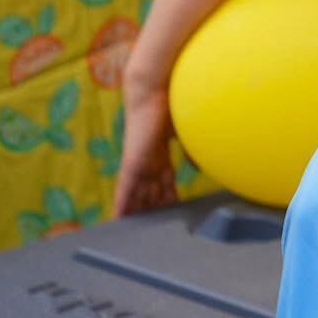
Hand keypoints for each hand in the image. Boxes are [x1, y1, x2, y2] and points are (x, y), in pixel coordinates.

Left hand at [114, 76, 179, 215]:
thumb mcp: (188, 132)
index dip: (165, 195)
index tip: (168, 208)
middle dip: (151, 207)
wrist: (156, 89)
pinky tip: (121, 217)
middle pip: (149, 190)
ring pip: (137, 192)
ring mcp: (138, 160)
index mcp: (161, 151)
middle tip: (150, 227)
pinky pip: (126, 189)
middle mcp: (148, 158)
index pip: (163, 180)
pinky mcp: (131, 161)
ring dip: (137, 210)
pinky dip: (124, 204)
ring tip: (134, 228)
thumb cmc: (175, 104)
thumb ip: (191, 151)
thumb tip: (197, 168)